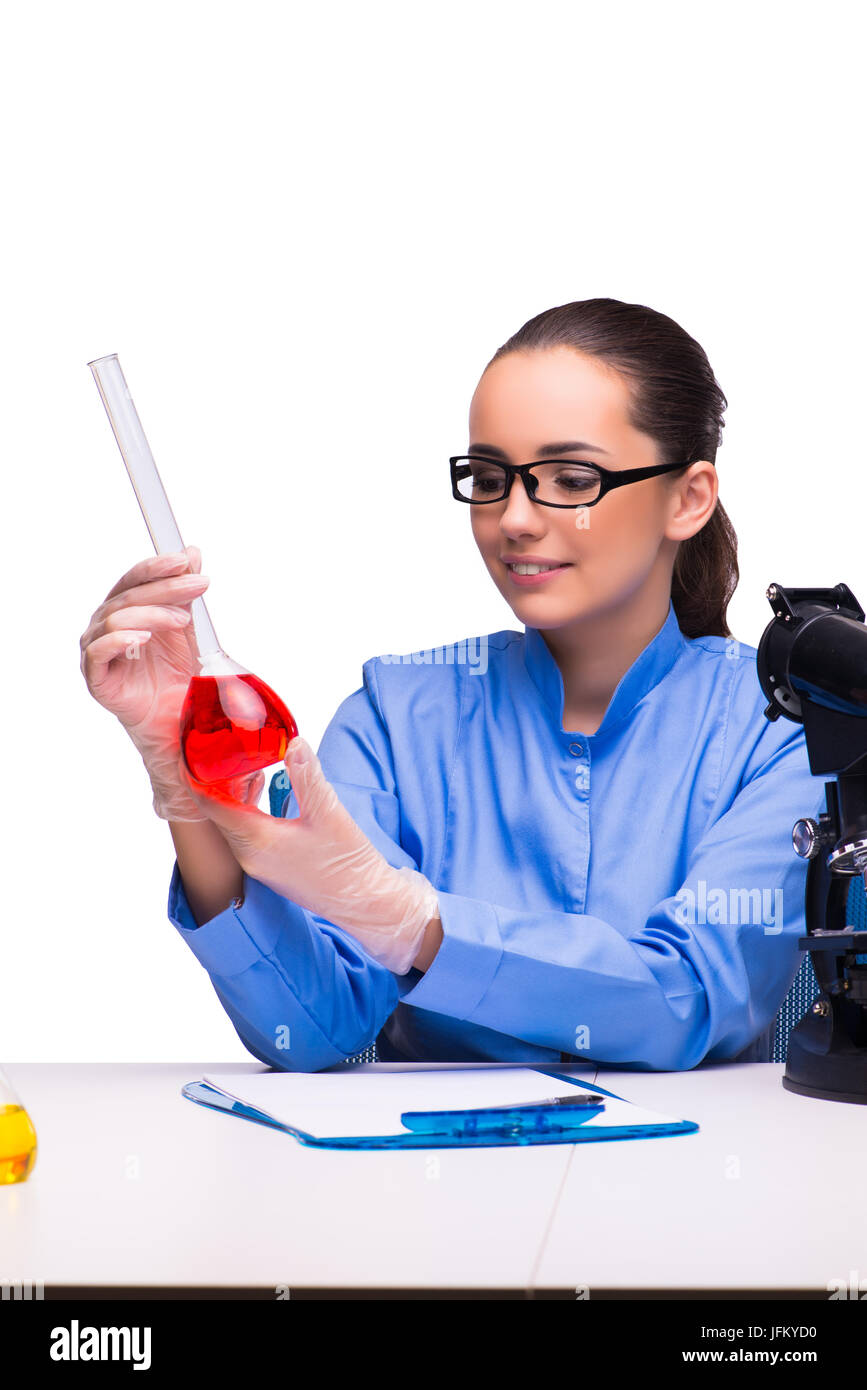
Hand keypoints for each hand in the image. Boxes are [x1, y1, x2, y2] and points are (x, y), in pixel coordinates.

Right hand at [80, 548, 259, 819]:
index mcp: (126, 610)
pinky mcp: (97, 679)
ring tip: (183, 620)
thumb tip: (191, 552)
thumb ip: (185, 591)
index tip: (186, 559)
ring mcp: (98, 652)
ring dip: (152, 613)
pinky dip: (119, 640)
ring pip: (115, 618)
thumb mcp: (187, 627)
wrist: (178, 722)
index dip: (157, 566)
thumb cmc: (176, 674)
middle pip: (128, 596)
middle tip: (198, 586)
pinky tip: (142, 638)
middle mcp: (106, 626)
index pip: (134, 579)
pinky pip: (98, 652)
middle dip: (165, 587)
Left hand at [180, 735, 439, 974]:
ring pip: (231, 823)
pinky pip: (244, 833)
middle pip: (217, 813)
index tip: (195, 751)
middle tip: (218, 749)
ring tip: (238, 764)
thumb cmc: (347, 863)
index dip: (199, 775)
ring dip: (232, 795)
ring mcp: (258, 864)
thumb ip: (307, 774)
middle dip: (215, 781)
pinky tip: (258, 791)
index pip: (211, 804)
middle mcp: (248, 855)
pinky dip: (245, 810)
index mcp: (256, 841)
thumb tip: (293, 743)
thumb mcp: (329, 811)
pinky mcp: (270, 868)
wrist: (365, 902)